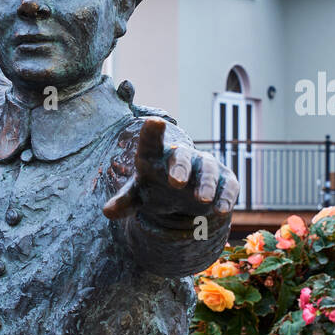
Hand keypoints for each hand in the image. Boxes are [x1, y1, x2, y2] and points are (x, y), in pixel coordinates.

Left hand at [103, 118, 238, 225]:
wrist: (182, 194)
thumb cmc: (155, 188)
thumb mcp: (138, 195)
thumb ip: (124, 202)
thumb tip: (108, 212)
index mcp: (156, 155)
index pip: (151, 142)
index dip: (152, 132)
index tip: (154, 122)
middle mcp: (181, 156)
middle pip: (181, 156)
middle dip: (180, 167)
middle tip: (177, 182)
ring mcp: (204, 166)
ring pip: (207, 168)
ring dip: (206, 184)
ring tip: (202, 200)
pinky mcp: (224, 179)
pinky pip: (227, 185)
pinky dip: (225, 196)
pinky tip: (221, 210)